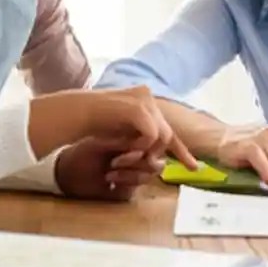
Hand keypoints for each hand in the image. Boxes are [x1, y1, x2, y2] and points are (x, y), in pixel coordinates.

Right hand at [33, 85, 198, 169]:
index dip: (181, 151)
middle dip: (163, 156)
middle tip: (147, 169)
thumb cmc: (92, 125)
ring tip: (122, 160)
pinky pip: (152, 136)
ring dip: (144, 154)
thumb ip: (139, 138)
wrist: (73, 115)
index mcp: (144, 100)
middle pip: (168, 134)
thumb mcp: (122, 133)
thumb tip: (159, 156)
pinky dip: (140, 147)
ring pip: (161, 137)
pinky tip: (123, 152)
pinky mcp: (139, 108)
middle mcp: (147, 97)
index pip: (168, 129)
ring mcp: (144, 100)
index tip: (195, 168)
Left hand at [54, 137, 162, 201]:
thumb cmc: (82, 152)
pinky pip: (139, 188)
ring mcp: (135, 172)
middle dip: (140, 161)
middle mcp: (139, 155)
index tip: (134, 145)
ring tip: (110, 172)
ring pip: (151, 174)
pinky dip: (126, 183)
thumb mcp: (102, 142)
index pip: (157, 140)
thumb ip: (124, 141)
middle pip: (158, 159)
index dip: (150, 145)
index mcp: (135, 139)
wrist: (67, 172)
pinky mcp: (128, 189)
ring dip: (132, 173)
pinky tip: (110, 180)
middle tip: (116, 161)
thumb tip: (144, 143)